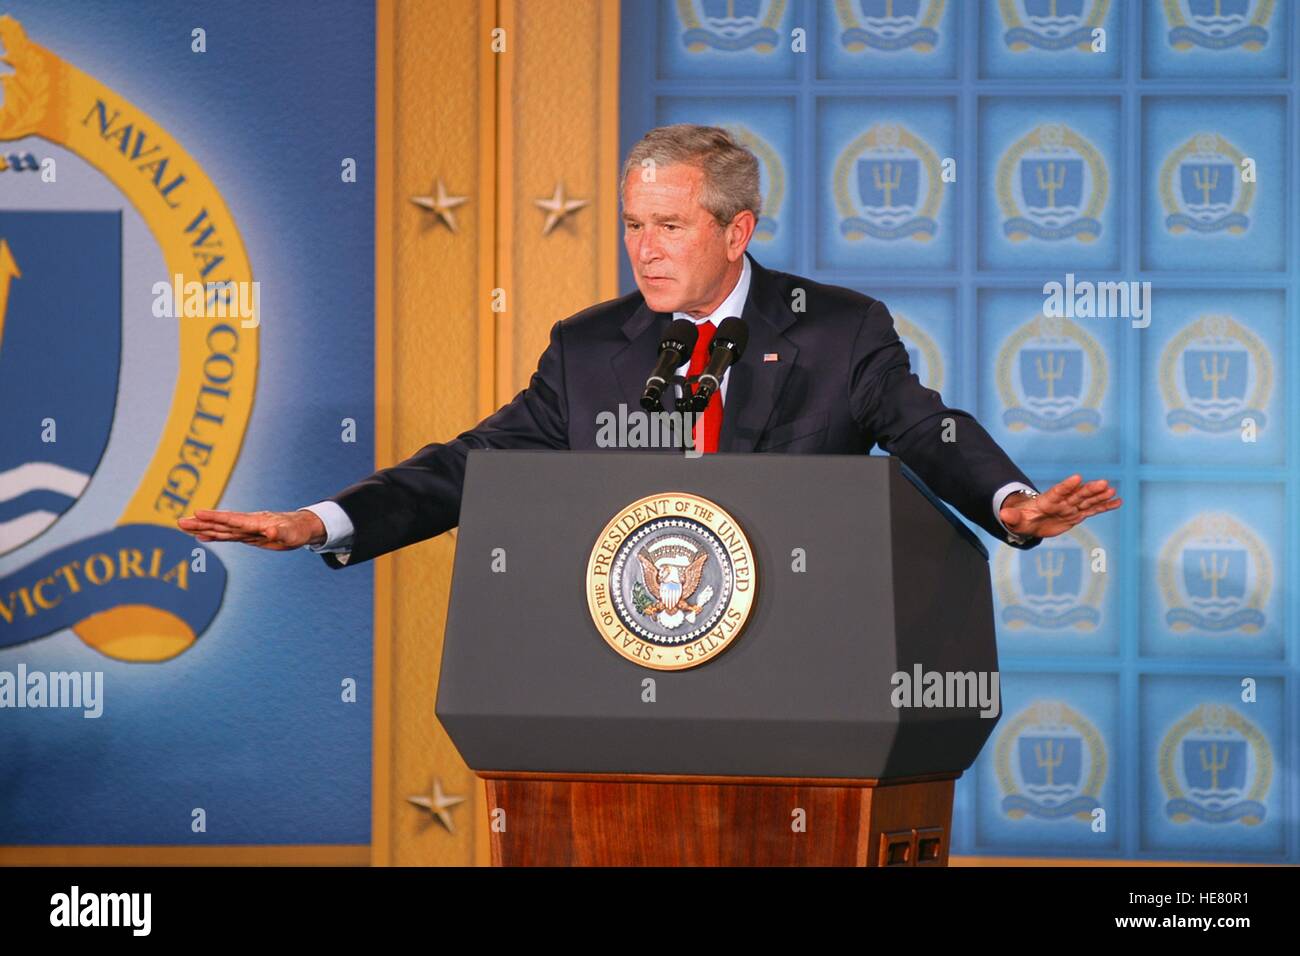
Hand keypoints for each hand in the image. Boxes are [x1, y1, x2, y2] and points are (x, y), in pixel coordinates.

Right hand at [176, 509, 326, 550]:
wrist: (300, 528)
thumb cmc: (297, 530)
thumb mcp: (290, 533)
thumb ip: (279, 532)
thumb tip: (270, 531)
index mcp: (255, 522)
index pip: (231, 519)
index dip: (215, 517)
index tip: (197, 513)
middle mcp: (247, 524)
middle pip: (220, 524)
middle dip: (201, 523)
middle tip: (180, 522)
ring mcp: (245, 530)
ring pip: (220, 529)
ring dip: (202, 529)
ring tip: (183, 526)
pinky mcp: (247, 536)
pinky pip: (226, 536)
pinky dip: (213, 536)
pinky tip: (201, 536)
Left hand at [999, 475, 1120, 539]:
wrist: (1030, 521)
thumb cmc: (1022, 519)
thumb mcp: (1015, 520)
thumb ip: (1011, 516)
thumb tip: (1002, 514)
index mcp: (1047, 501)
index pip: (1058, 492)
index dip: (1067, 485)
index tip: (1077, 477)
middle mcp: (1062, 502)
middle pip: (1077, 494)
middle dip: (1090, 489)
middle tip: (1104, 483)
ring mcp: (1071, 507)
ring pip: (1087, 501)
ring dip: (1100, 496)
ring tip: (1113, 491)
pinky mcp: (1077, 514)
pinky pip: (1093, 510)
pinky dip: (1105, 506)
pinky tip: (1118, 502)